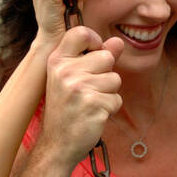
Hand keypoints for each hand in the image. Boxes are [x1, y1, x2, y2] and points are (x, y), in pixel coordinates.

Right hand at [40, 25, 124, 166]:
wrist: (57, 144)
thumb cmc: (66, 109)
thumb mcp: (72, 78)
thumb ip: (96, 57)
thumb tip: (118, 42)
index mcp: (57, 61)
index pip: (81, 32)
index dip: (94, 40)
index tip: (93, 54)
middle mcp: (66, 71)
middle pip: (106, 57)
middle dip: (105, 74)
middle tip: (88, 90)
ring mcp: (80, 88)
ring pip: (115, 79)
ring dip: (108, 93)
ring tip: (89, 103)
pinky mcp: (94, 105)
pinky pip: (117, 99)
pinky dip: (110, 109)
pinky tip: (93, 115)